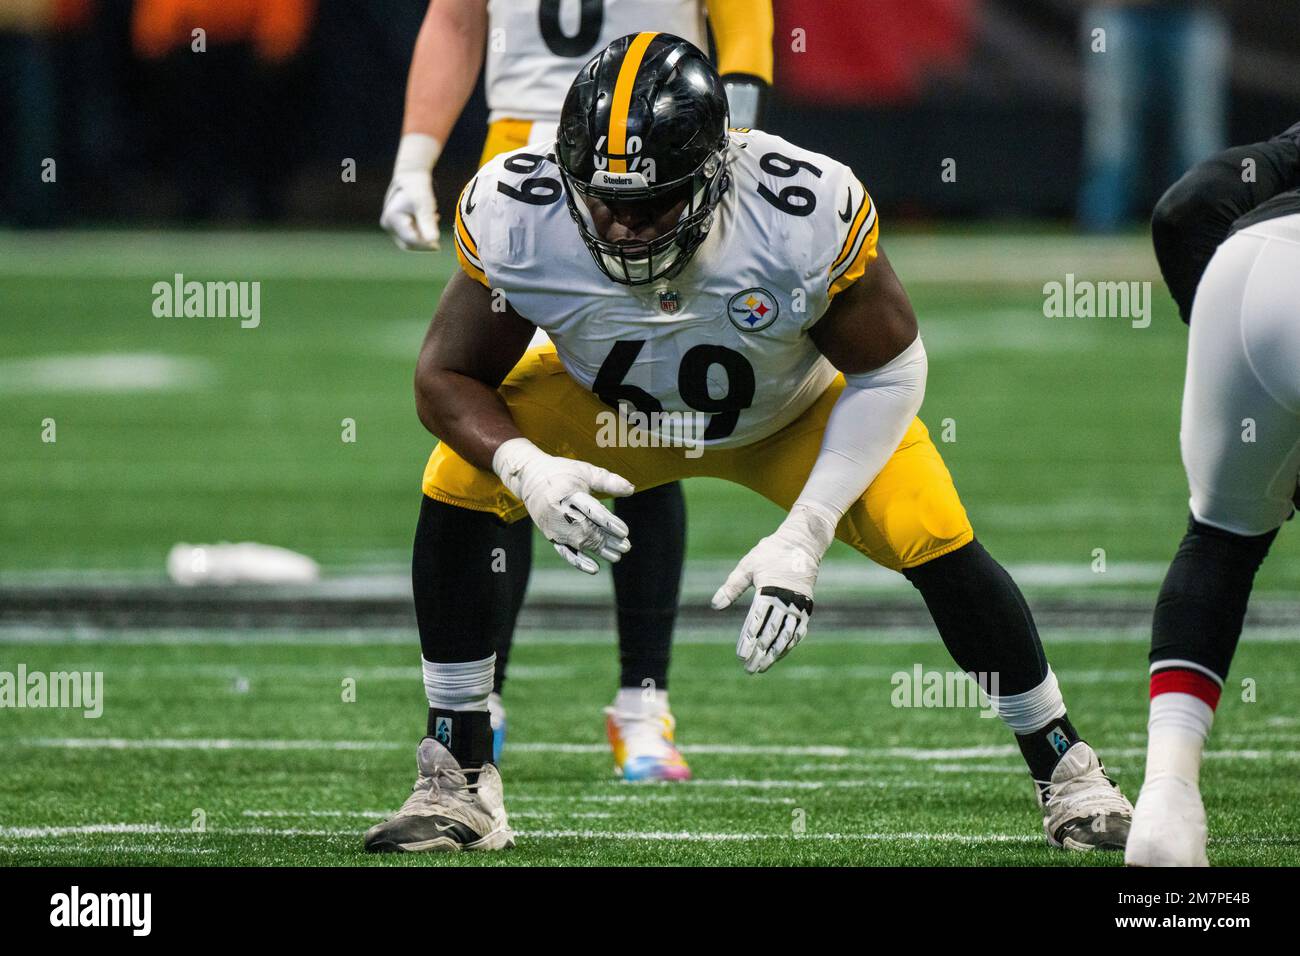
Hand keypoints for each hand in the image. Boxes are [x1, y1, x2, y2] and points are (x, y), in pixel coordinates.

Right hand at [381, 172, 439, 250]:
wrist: (412, 177)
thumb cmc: (418, 189)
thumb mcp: (425, 206)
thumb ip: (428, 223)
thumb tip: (433, 241)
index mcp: (391, 219)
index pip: (409, 240)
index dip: (424, 245)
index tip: (438, 246)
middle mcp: (387, 224)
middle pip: (407, 243)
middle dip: (423, 244)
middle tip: (438, 243)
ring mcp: (391, 225)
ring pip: (409, 240)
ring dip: (423, 237)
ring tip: (435, 219)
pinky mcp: (396, 225)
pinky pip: (410, 235)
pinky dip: (421, 233)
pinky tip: (433, 218)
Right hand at [493, 438, 634, 573]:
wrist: (529, 478)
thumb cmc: (562, 473)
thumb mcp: (584, 471)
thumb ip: (607, 481)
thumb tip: (631, 489)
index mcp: (568, 493)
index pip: (591, 511)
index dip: (609, 522)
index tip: (624, 531)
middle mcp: (559, 511)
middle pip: (586, 529)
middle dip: (607, 539)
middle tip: (626, 546)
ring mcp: (553, 525)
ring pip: (577, 541)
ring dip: (598, 550)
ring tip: (617, 556)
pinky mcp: (550, 534)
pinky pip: (564, 551)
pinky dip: (578, 561)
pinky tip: (594, 569)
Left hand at [710, 504, 836, 673]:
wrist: (802, 542)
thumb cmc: (770, 553)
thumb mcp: (747, 566)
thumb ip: (732, 587)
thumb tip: (715, 605)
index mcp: (769, 590)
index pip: (756, 622)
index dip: (748, 640)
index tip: (741, 655)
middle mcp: (786, 600)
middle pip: (771, 633)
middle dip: (760, 653)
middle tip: (748, 669)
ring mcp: (798, 605)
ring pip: (786, 636)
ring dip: (774, 654)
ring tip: (762, 667)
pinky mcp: (806, 607)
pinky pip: (798, 631)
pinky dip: (788, 645)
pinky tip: (779, 655)